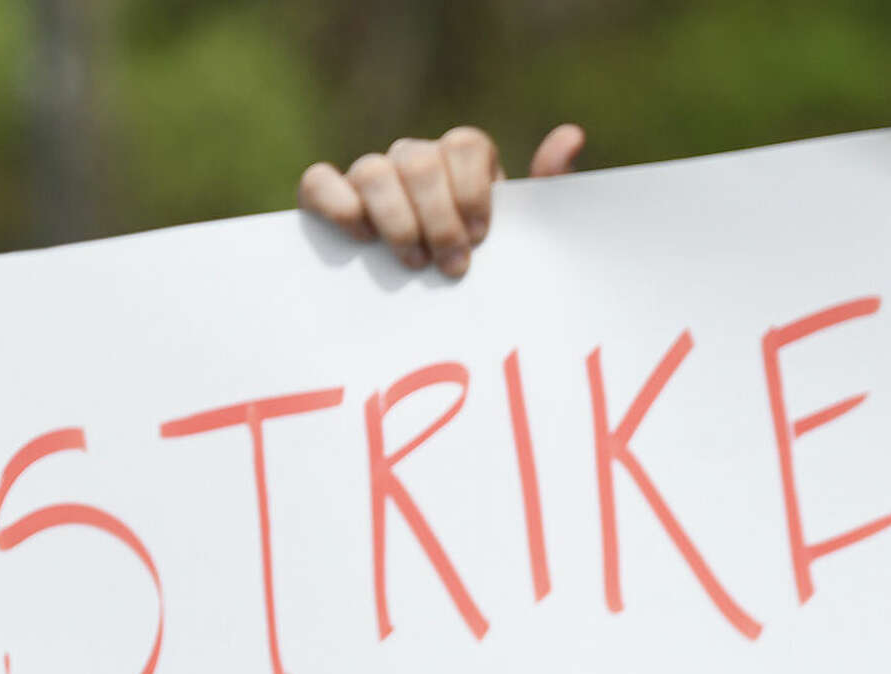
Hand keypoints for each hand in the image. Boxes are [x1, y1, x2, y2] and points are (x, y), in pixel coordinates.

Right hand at [297, 123, 586, 277]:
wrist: (432, 320)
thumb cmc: (481, 277)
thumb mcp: (519, 242)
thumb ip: (545, 193)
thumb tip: (571, 135)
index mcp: (460, 167)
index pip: (465, 145)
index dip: (472, 190)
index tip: (481, 238)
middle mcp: (414, 164)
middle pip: (420, 159)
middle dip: (438, 216)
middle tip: (452, 267)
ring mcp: (370, 179)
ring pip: (373, 169)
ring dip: (395, 218)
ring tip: (413, 264)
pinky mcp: (328, 203)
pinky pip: (320, 182)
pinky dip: (335, 202)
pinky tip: (358, 235)